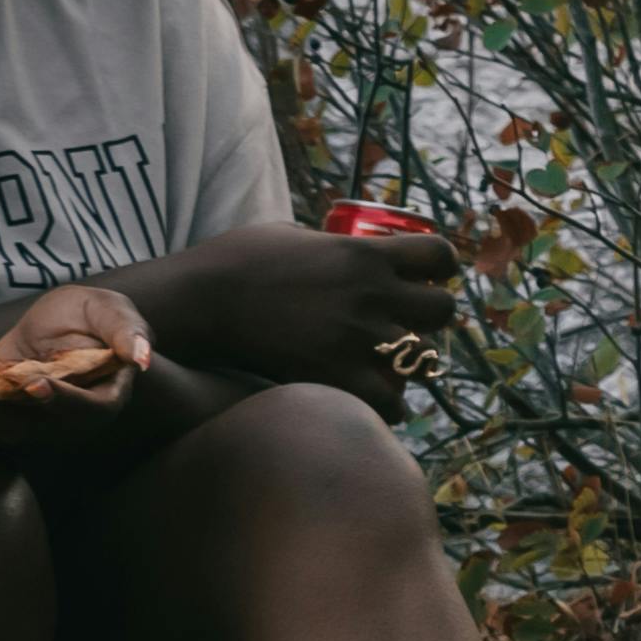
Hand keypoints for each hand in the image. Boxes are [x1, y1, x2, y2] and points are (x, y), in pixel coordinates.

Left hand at [0, 283, 154, 457]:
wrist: (63, 332)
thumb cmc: (94, 319)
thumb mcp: (112, 312)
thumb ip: (127, 330)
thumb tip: (140, 356)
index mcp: (101, 401)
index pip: (83, 409)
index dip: (60, 399)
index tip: (34, 383)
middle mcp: (61, 423)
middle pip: (21, 422)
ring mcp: (24, 423)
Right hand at [136, 218, 462, 412]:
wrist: (197, 301)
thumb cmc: (235, 261)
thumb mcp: (295, 235)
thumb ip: (335, 247)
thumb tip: (354, 249)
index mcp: (364, 253)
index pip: (441, 255)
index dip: (439, 267)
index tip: (425, 276)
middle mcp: (371, 293)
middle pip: (443, 309)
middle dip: (428, 316)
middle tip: (404, 322)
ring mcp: (358, 337)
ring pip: (423, 359)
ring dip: (409, 362)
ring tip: (386, 362)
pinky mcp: (338, 375)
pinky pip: (393, 404)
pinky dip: (388, 404)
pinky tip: (372, 396)